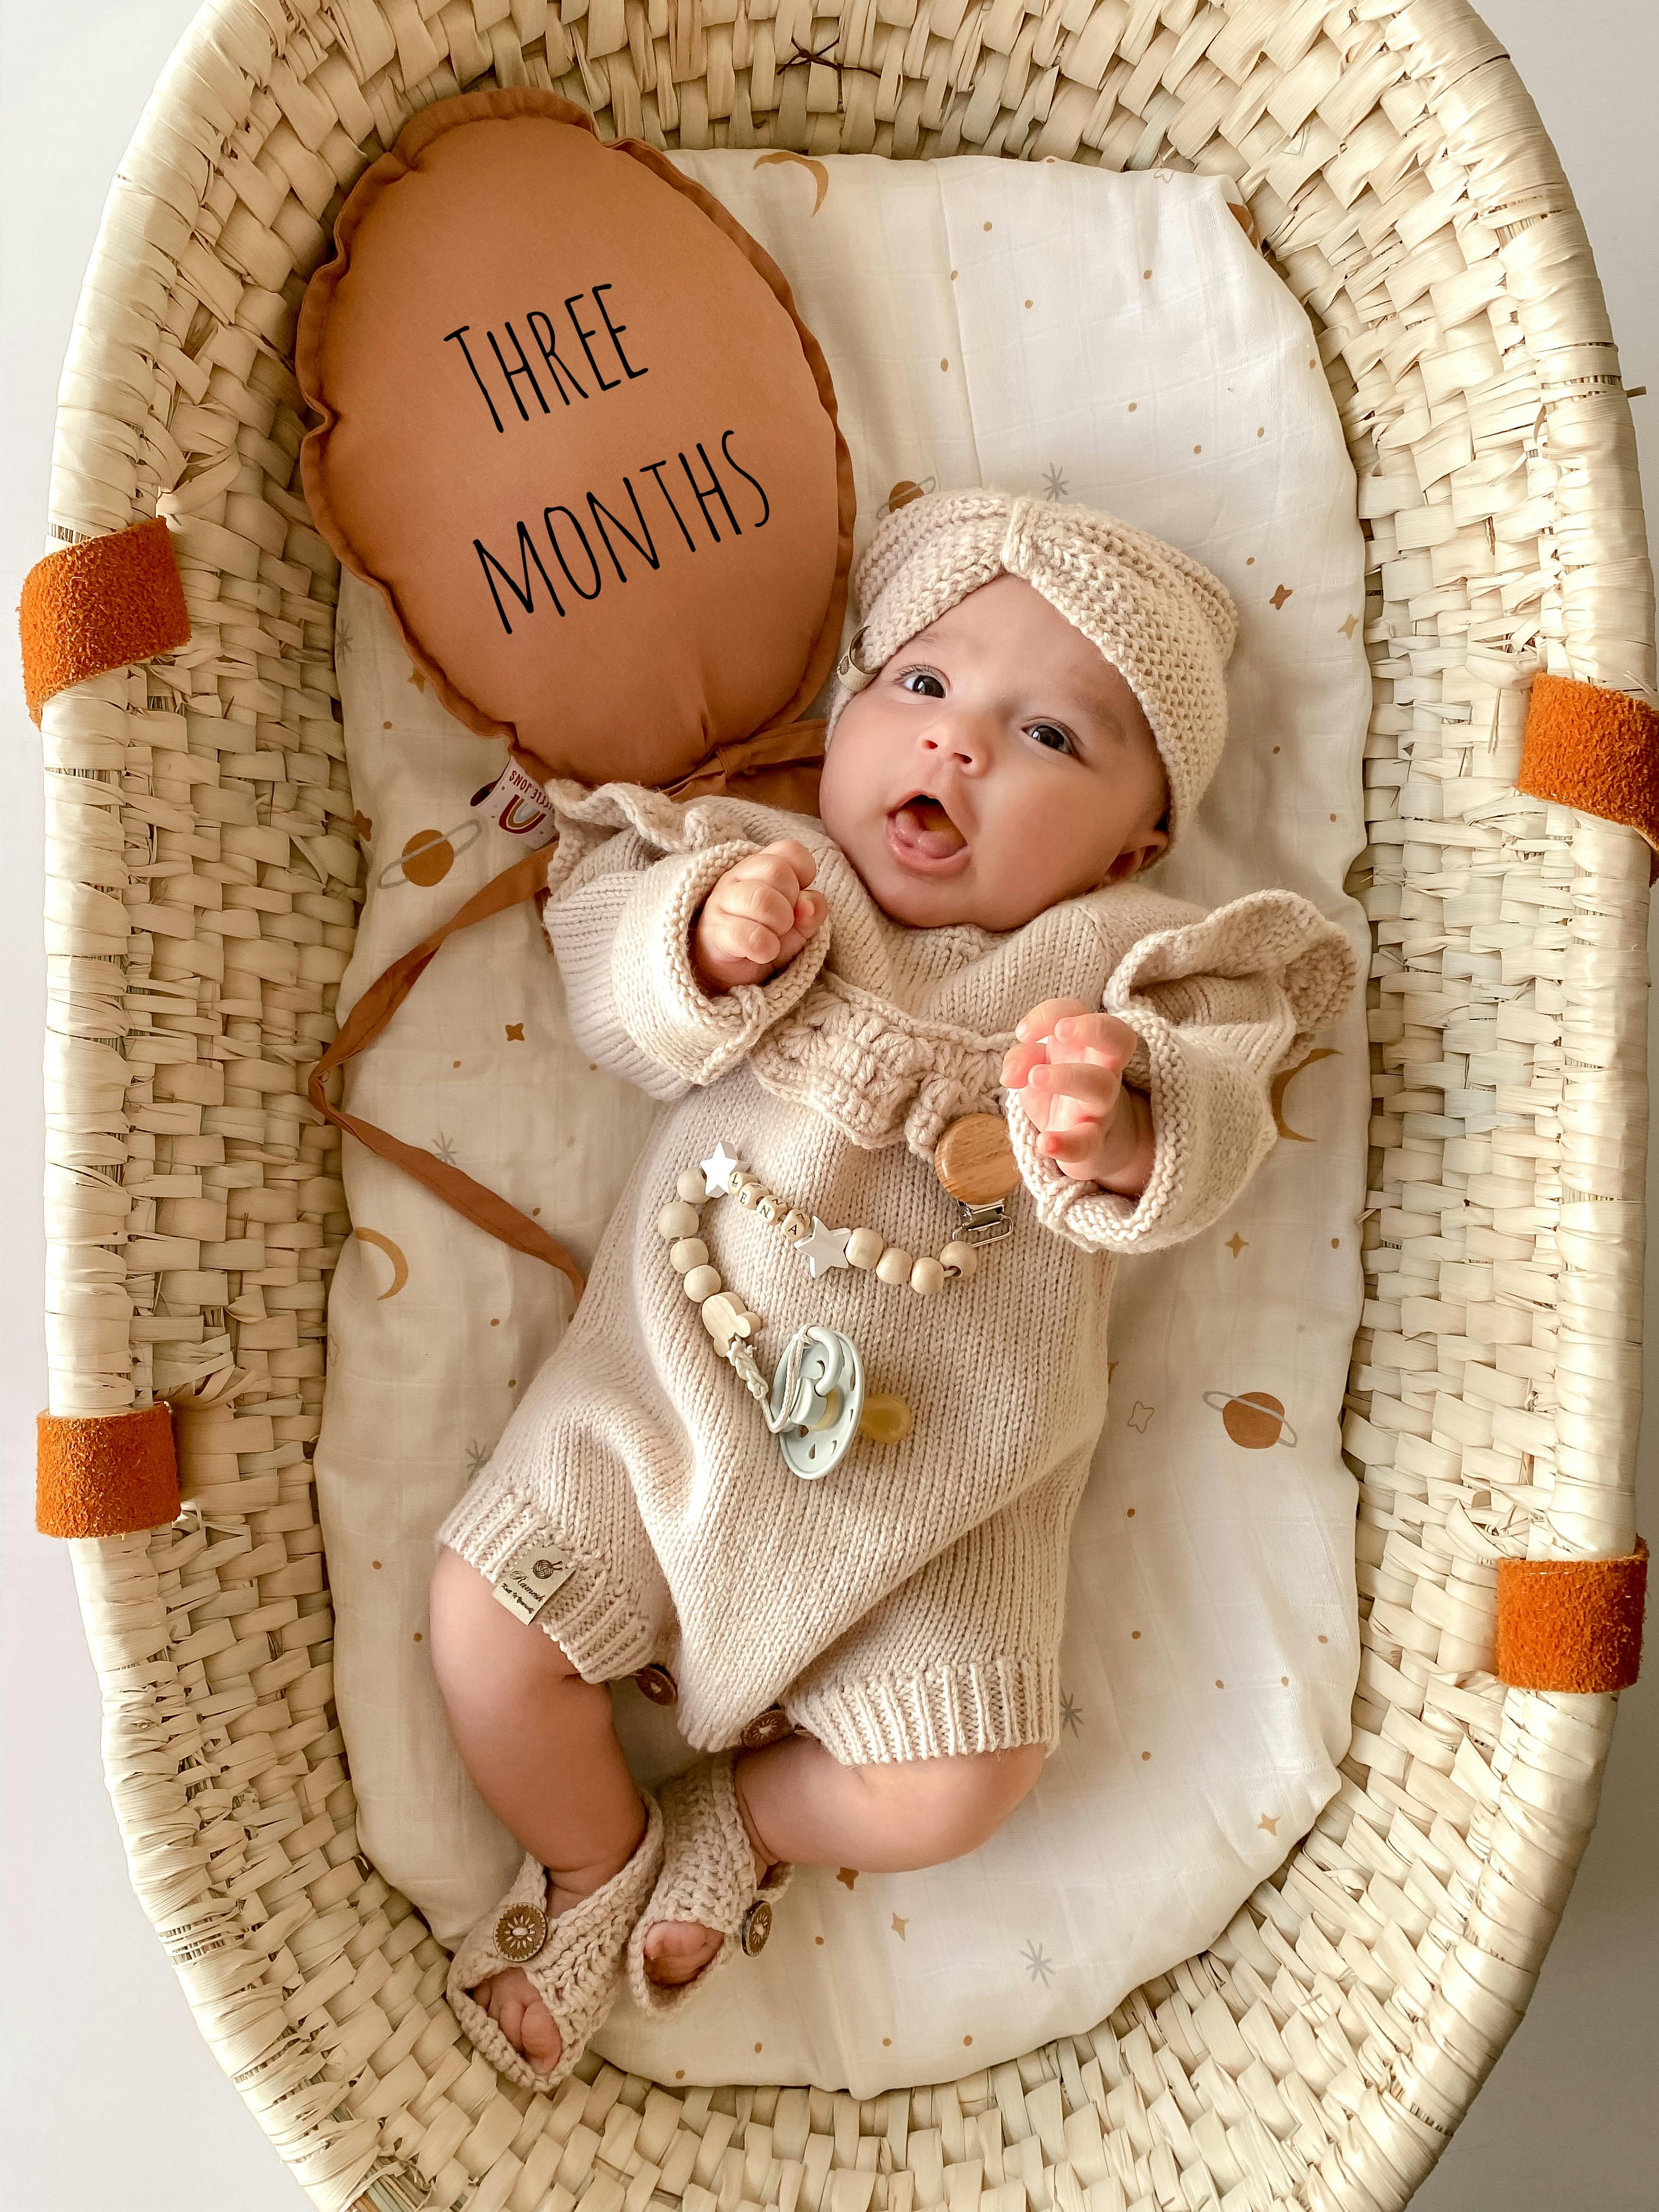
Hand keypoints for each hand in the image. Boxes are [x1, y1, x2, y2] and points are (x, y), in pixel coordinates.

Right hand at [691, 839, 827, 993]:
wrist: (731, 970)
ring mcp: (722, 901)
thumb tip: (808, 905)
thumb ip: (813, 909)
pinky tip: (763, 952)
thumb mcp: (799, 922)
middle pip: (777, 870)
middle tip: (784, 920)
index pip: (790, 850)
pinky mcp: (716, 931)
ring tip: (774, 936)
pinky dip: (766, 949)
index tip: (798, 897)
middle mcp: (738, 876)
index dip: (804, 872)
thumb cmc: (766, 935)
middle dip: (791, 901)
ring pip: (762, 899)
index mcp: (760, 865)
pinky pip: (750, 936)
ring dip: (780, 925)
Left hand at [1001, 998, 1154, 1195]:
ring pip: (1101, 1086)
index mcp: (1086, 1044)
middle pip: (1119, 1037)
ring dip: (1067, 1077)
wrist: (1083, 1140)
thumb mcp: (1033, 1068)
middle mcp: (1102, 1069)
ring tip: (1034, 1079)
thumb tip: (1011, 1074)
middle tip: (1059, 1033)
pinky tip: (1044, 1144)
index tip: (1023, 1034)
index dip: (1050, 1014)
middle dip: (1092, 1028)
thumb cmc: (1058, 1090)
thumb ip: (1020, 1060)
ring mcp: (1101, 1105)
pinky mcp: (1093, 1140)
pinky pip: (1087, 1142)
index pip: (1077, 1011)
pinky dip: (1066, 1144)